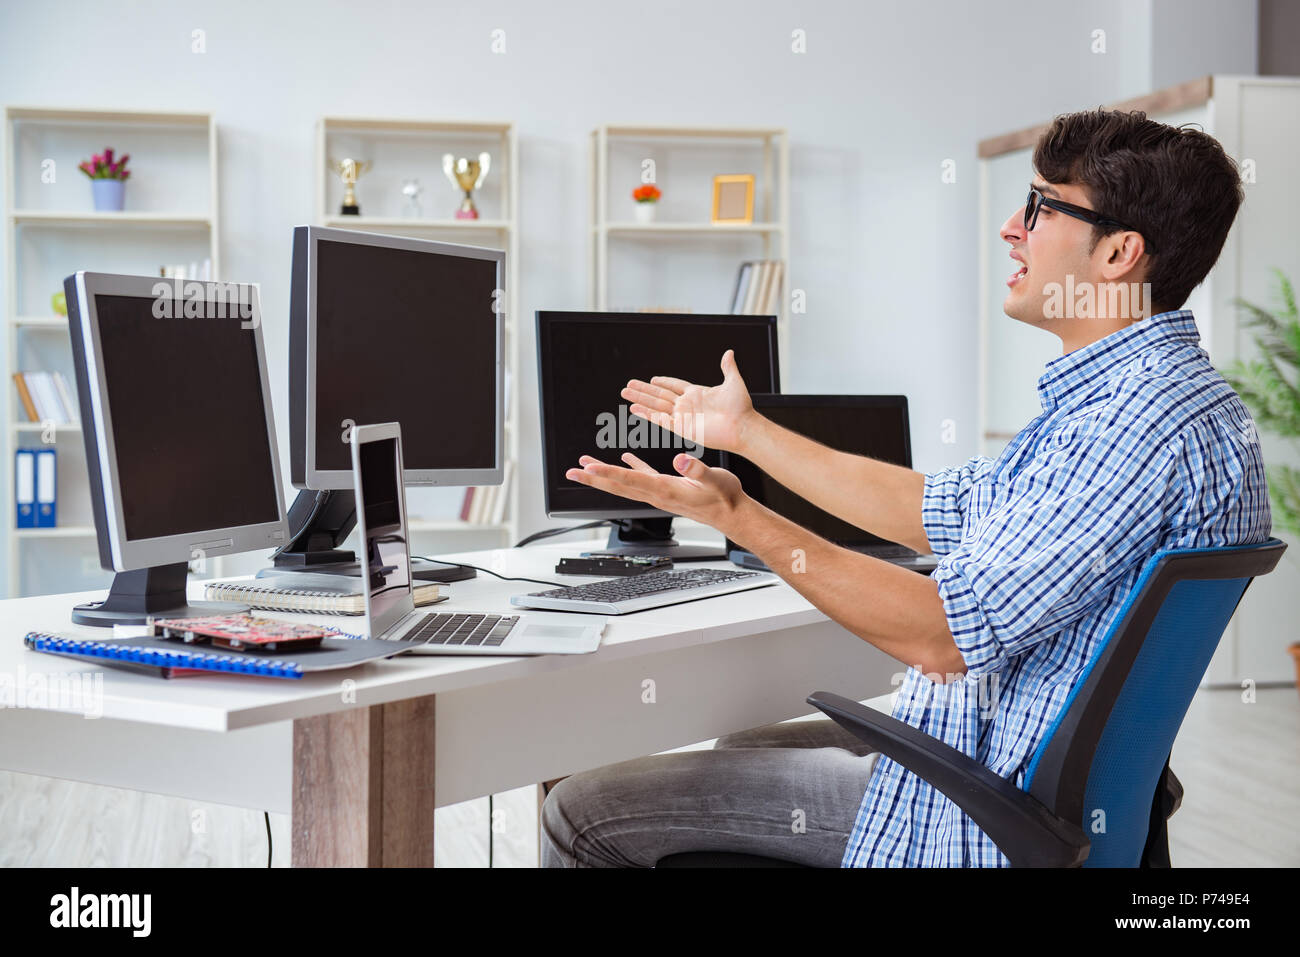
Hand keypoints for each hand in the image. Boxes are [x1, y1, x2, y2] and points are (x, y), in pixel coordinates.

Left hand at [565, 451, 749, 533]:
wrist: (734, 514)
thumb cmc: (726, 498)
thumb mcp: (715, 480)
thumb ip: (698, 469)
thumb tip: (680, 459)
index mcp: (665, 490)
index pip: (629, 481)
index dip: (606, 474)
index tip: (587, 469)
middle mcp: (657, 494)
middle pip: (618, 486)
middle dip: (593, 478)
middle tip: (571, 472)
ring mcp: (660, 493)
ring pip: (625, 483)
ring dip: (605, 474)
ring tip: (587, 465)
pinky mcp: (668, 488)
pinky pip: (643, 478)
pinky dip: (630, 469)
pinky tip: (625, 459)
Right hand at [620, 349, 756, 454]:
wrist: (743, 427)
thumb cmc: (741, 407)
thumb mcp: (733, 382)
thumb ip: (728, 368)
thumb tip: (729, 353)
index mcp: (697, 393)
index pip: (675, 386)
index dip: (663, 382)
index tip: (652, 378)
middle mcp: (687, 405)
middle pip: (660, 395)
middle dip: (643, 390)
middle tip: (628, 385)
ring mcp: (683, 417)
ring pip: (656, 406)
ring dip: (640, 400)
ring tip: (625, 393)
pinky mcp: (682, 428)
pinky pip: (661, 420)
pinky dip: (647, 414)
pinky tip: (635, 409)